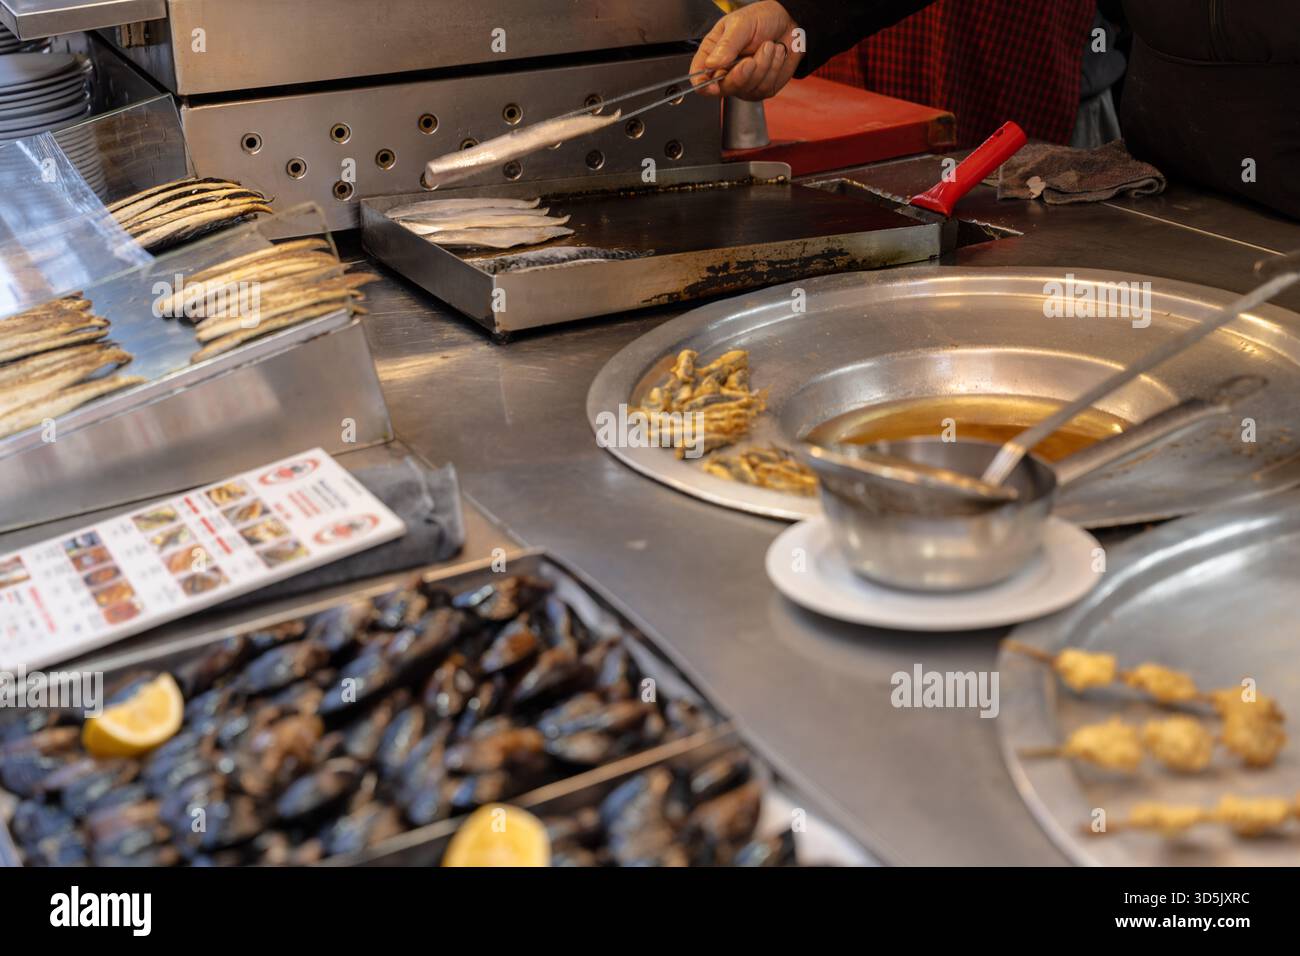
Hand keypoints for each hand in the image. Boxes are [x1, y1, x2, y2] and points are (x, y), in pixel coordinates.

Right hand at [689, 1, 803, 100]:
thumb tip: (711, 64)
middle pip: (723, 88)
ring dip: (762, 66)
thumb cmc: (763, 19)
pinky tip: (775, 54)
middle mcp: (725, 71)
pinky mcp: (761, 88)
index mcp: (713, 53)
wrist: (790, 23)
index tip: (714, 84)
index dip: (703, 84)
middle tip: (750, 59)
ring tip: (768, 46)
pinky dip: (773, 69)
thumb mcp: (741, 24)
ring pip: (747, 89)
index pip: (699, 76)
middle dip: (741, 74)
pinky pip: (764, 88)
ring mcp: (743, 82)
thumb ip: (726, 45)